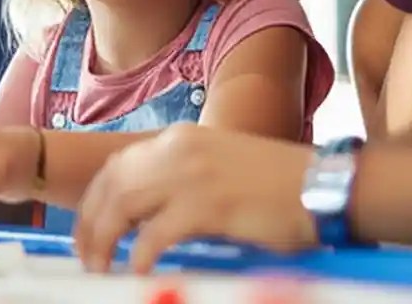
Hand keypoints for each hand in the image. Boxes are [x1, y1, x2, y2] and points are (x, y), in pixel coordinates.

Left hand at [73, 123, 314, 274]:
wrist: (324, 185)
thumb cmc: (278, 186)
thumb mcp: (219, 168)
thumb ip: (180, 183)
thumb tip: (144, 218)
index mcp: (181, 139)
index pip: (118, 166)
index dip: (93, 200)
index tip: (86, 229)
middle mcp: (180, 149)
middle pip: (112, 184)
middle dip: (90, 222)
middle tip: (88, 255)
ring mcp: (193, 174)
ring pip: (123, 205)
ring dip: (104, 239)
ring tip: (102, 267)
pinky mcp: (208, 204)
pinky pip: (155, 233)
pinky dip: (140, 255)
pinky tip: (138, 271)